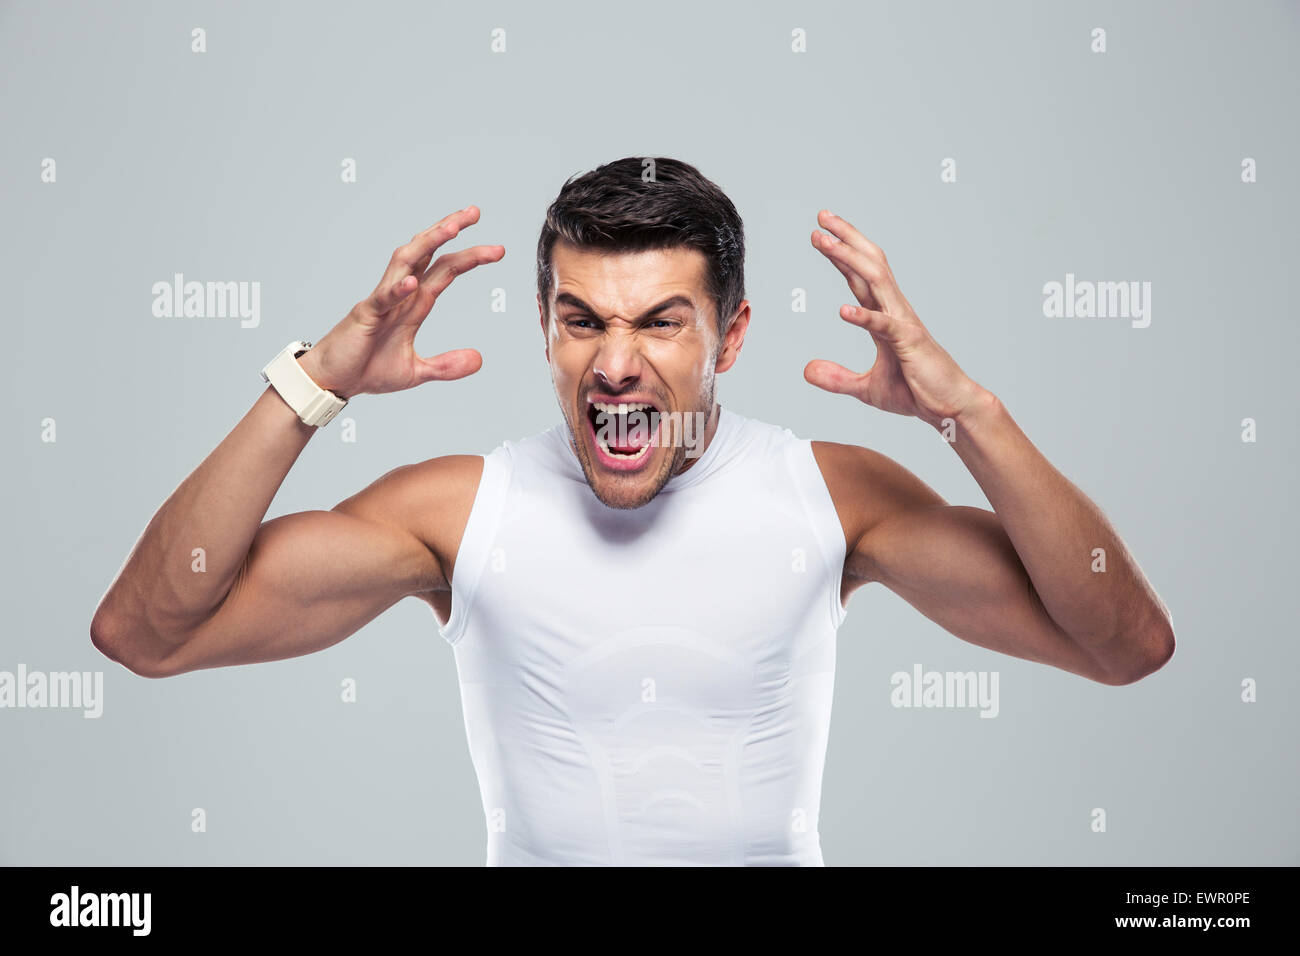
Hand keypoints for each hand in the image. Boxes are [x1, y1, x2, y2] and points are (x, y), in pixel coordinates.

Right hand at [298, 206, 504, 397]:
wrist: (333, 382)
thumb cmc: (367, 369)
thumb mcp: (416, 371)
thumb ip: (447, 366)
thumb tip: (480, 360)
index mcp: (413, 304)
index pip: (444, 271)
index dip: (469, 257)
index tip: (497, 250)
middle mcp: (399, 294)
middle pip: (427, 253)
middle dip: (450, 230)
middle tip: (475, 211)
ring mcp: (381, 302)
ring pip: (405, 263)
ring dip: (428, 243)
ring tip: (452, 227)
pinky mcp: (364, 316)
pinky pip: (382, 299)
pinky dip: (398, 290)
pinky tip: (413, 282)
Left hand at [804, 209, 985, 429]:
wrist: (950, 407)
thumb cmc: (916, 393)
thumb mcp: (866, 389)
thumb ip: (837, 378)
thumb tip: (807, 370)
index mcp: (884, 316)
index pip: (858, 277)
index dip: (840, 254)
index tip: (820, 233)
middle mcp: (894, 311)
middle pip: (868, 265)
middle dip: (845, 239)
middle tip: (821, 217)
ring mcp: (903, 323)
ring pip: (875, 281)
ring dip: (848, 259)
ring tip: (825, 242)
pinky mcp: (910, 343)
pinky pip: (884, 326)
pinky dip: (864, 317)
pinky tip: (843, 310)